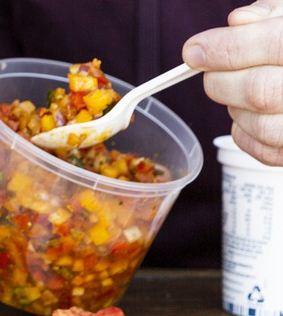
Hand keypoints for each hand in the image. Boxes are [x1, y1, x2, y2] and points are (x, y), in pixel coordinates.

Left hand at [184, 0, 282, 164]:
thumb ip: (270, 13)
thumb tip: (237, 22)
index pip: (274, 45)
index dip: (225, 48)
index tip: (193, 51)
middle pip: (260, 91)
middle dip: (220, 81)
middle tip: (211, 72)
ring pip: (260, 124)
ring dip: (234, 107)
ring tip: (238, 89)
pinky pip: (264, 150)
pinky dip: (244, 131)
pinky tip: (251, 112)